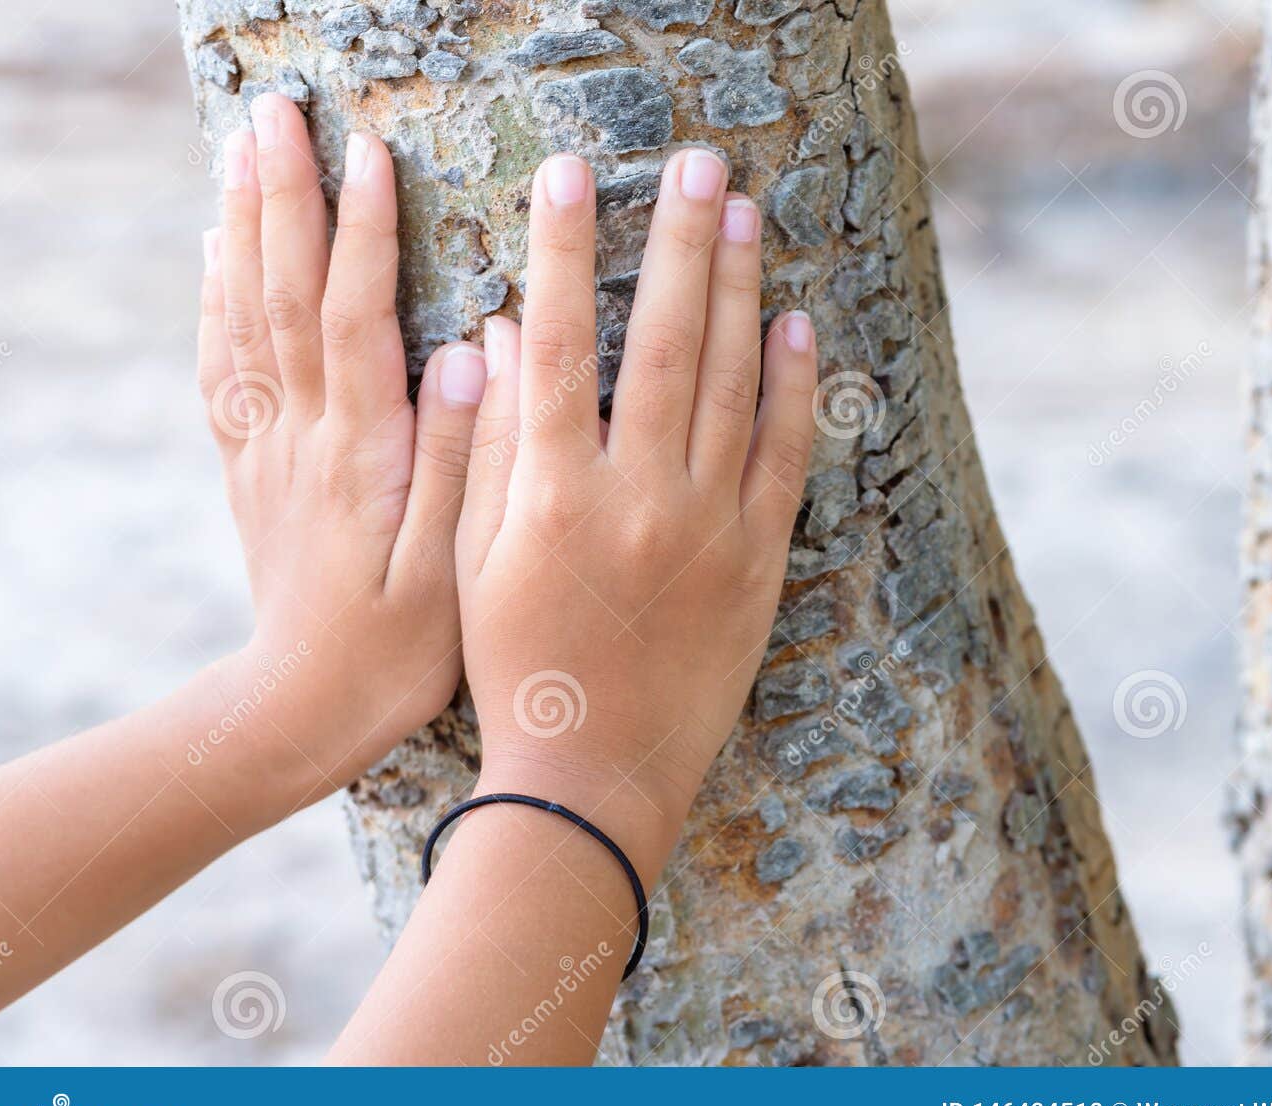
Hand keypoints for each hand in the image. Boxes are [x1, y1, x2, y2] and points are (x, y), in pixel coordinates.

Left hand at [198, 93, 486, 787]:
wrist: (299, 711)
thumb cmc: (397, 653)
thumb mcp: (450, 575)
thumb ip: (462, 467)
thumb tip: (468, 360)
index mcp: (360, 458)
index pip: (356, 322)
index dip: (364, 237)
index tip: (373, 157)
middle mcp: (302, 439)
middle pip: (283, 298)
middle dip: (283, 199)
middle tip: (279, 115)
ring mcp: (266, 450)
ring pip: (245, 319)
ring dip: (244, 228)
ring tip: (243, 150)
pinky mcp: (250, 469)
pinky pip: (221, 367)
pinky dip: (214, 299)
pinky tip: (214, 251)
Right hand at [456, 149, 817, 872]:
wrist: (592, 774)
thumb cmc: (515, 667)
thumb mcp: (475, 561)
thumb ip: (490, 446)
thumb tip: (499, 336)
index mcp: (552, 494)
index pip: (555, 343)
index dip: (560, 251)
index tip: (568, 174)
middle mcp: (637, 499)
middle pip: (663, 343)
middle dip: (678, 243)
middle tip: (695, 165)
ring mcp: (707, 529)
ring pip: (733, 386)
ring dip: (740, 292)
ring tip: (746, 214)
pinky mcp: (758, 563)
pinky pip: (784, 458)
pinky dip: (793, 388)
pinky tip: (796, 325)